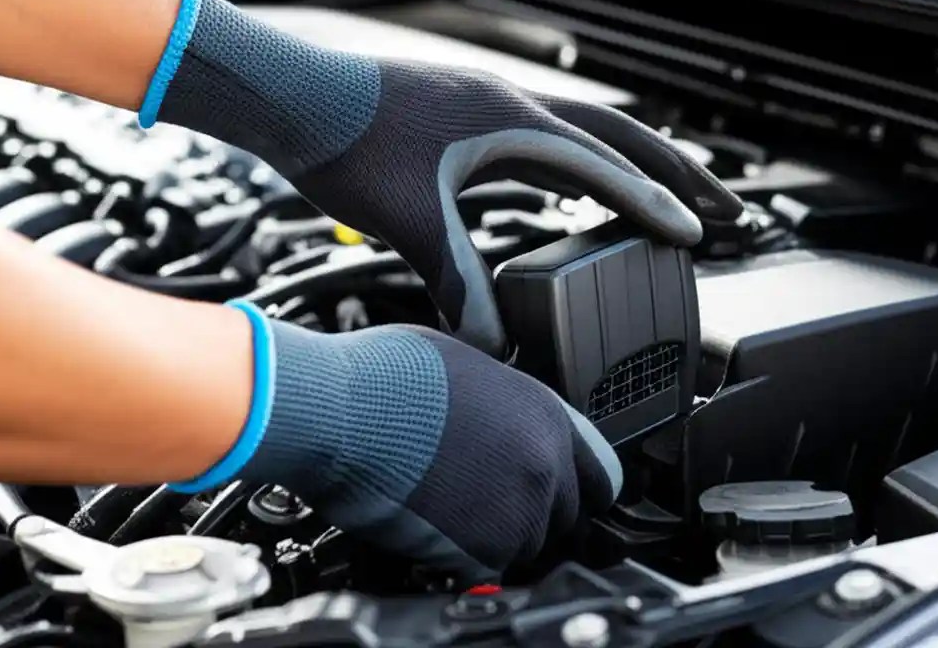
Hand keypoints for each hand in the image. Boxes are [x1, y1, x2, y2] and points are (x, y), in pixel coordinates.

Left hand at [150, 0, 742, 355]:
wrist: (291, 96)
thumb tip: (491, 345)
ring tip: (671, 198)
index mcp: (512, 123)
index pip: (605, 167)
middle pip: (619, 137)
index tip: (699, 235)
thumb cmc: (345, 144)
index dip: (655, 204)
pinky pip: (550, 139)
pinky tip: (579, 189)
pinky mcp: (470, 115)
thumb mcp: (410, 221)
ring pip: (588, 133)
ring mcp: (493, 106)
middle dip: (675, 175)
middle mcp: (513, 106)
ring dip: (634, 165)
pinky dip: (583, 164)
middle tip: (723, 207)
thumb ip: (458, 281)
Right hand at [176, 303, 620, 580]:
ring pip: (530, 549)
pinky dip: (466, 562)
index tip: (560, 499)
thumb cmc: (382, 377)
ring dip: (500, 540)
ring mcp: (518, 511)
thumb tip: (499, 411)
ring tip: (452, 515)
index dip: (577, 490)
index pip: (601, 475)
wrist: (336, 411)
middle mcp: (545, 464)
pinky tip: (435, 531)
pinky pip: (491, 573)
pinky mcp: (482, 552)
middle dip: (536, 518)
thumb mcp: (466, 365)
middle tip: (491, 510)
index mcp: (547, 416)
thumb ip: (504, 400)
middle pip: (568, 519)